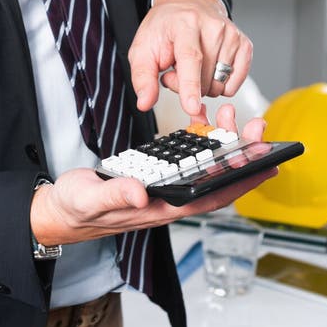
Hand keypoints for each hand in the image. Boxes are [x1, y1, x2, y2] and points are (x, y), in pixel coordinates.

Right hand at [30, 103, 270, 246]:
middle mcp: (166, 199)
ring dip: (220, 144)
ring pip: (200, 166)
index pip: (210, 197)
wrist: (60, 209)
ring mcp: (160, 187)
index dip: (240, 182)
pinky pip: (180, 159)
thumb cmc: (76, 209)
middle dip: (239, 154)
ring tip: (230, 117)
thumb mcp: (92, 200)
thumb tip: (142, 193)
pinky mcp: (149, 174)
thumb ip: (117, 196)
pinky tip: (202, 124)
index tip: (266, 165)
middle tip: (257, 128)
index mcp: (160, 209)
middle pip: (213, 178)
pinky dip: (195, 141)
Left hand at [128, 0, 252, 115]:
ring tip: (192, 66)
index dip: (189, 85)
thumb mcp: (143, 48)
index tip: (192, 107)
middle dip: (187, 86)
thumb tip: (145, 102)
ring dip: (203, 85)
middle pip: (204, 79)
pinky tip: (208, 68)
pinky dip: (219, 84)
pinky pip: (233, 84)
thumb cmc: (166, 27)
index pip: (190, 58)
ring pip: (219, 85)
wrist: (188, 4)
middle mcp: (212, 26)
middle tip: (176, 69)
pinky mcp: (244, 44)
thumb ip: (142, 77)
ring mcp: (232, 35)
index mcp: (185, 23)